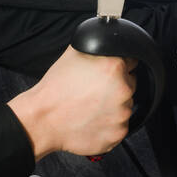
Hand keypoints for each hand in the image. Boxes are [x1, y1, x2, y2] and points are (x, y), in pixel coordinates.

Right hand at [7, 47, 137, 160]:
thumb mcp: (74, 53)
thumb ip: (97, 47)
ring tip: (91, 106)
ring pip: (125, 106)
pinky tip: (92, 119)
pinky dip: (109, 124)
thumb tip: (109, 43)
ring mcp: (122, 114)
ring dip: (113, 106)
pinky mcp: (118, 133)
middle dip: (117, 86)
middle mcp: (123, 90)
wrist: (43, 118)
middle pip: (130, 84)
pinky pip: (119, 126)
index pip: (132, 62)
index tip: (107, 73)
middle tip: (95, 91)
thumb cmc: (56, 88)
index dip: (119, 66)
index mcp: (114, 67)